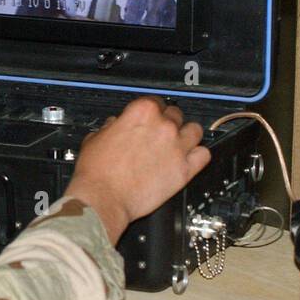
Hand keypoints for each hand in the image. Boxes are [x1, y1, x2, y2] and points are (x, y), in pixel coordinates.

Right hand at [63, 97, 210, 243]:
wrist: (102, 198)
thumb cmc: (96, 172)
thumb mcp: (95, 138)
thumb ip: (110, 127)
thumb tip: (115, 126)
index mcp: (141, 112)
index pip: (155, 101)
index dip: (150, 111)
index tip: (148, 119)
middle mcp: (163, 126)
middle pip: (176, 114)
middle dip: (167, 122)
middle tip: (159, 134)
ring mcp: (177, 147)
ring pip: (195, 131)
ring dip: (187, 135)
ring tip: (178, 143)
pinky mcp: (184, 170)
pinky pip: (204, 155)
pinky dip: (199, 155)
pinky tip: (189, 158)